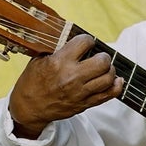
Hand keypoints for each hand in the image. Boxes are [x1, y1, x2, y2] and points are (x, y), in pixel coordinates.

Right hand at [7, 34, 124, 137]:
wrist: (29, 107)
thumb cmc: (32, 82)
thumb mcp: (39, 59)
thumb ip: (57, 48)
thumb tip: (73, 38)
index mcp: (59, 62)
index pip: (84, 42)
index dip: (88, 40)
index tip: (86, 43)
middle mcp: (72, 77)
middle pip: (102, 62)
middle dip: (103, 56)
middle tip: (98, 56)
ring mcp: (80, 92)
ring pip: (109, 78)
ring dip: (109, 70)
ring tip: (103, 68)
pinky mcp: (85, 104)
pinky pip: (109, 95)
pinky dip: (116, 86)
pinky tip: (115, 80)